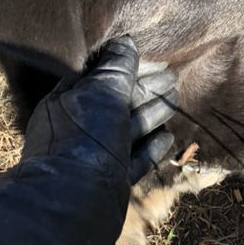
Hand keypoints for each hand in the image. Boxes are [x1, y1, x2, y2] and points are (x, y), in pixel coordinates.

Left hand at [0, 37, 175, 244]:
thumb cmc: (85, 137)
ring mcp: (93, 156)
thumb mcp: (103, 90)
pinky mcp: (109, 181)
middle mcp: (78, 127)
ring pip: (127, 129)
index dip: (128, 67)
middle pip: (117, 102)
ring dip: (152, 113)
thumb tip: (128, 43)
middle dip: (145, 88)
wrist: (74, 201)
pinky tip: (168, 137)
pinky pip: (132, 159)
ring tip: (175, 101)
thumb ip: (117, 65)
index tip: (155, 60)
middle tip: (173, 78)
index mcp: (67, 101)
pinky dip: (150, 146)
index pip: (100, 76)